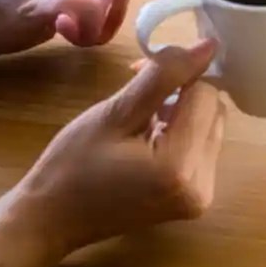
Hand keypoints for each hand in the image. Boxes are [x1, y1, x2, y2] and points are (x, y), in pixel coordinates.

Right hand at [14, 39, 226, 255]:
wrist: (51, 220)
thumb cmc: (71, 166)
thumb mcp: (114, 113)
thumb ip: (164, 76)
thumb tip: (209, 46)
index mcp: (181, 166)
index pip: (205, 95)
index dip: (177, 76)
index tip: (139, 74)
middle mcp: (202, 185)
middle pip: (213, 112)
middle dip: (181, 94)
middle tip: (136, 97)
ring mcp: (202, 196)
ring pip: (210, 127)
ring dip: (182, 114)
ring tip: (139, 122)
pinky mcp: (196, 199)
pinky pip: (202, 149)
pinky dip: (181, 134)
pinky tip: (148, 140)